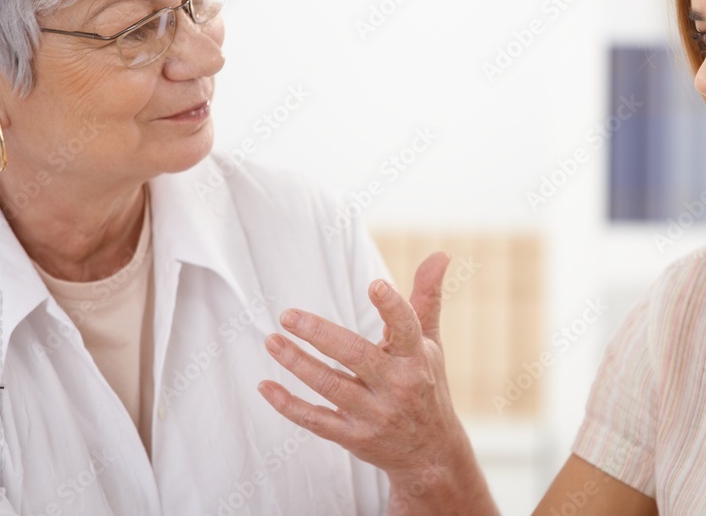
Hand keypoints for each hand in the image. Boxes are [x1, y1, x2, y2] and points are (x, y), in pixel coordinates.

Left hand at [257, 253, 494, 513]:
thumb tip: (440, 253)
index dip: (392, 307)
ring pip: (330, 387)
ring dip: (297, 363)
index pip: (405, 329)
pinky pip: (316, 421)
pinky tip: (265, 385)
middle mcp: (397, 387)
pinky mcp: (354, 438)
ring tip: (272, 340)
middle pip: (356, 356)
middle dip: (320, 335)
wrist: (431, 453)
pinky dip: (288, 405)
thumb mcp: (430, 343)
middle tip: (288, 315)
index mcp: (416, 359)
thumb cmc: (426, 385)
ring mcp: (374, 415)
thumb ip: (426, 297)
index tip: (374, 285)